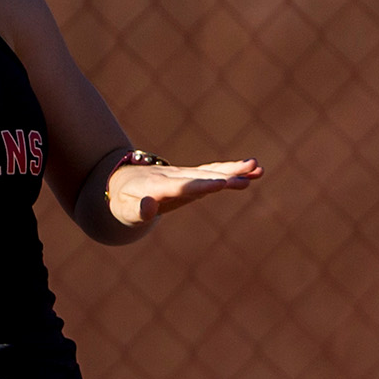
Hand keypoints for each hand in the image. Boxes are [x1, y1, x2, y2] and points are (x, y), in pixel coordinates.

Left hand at [106, 158, 261, 225]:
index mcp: (157, 186)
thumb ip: (137, 210)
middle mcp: (174, 176)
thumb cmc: (122, 201)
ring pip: (211, 171)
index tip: (220, 184)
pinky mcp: (191, 177)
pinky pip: (213, 173)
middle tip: (250, 169)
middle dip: (226, 173)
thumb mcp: (124, 210)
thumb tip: (149, 208)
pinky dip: (231, 172)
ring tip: (257, 167)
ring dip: (234, 170)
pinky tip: (253, 173)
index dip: (200, 185)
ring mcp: (184, 175)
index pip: (181, 186)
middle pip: (202, 175)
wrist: (121, 181)